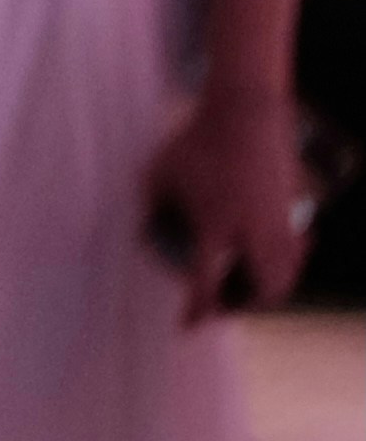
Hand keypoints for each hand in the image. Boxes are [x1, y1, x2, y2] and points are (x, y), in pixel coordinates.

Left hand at [142, 88, 309, 322]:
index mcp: (214, 226)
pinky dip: (286, 266)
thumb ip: (149, 206)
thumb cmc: (195, 142)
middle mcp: (251, 232)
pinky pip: (296, 253)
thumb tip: (144, 232)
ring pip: (283, 277)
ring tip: (240, 289)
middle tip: (217, 305)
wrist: (244, 113)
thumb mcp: (158, 172)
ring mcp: (277, 223)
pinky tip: (270, 262)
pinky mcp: (292, 213)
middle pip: (259, 290)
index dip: (197, 311)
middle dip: (239, 306)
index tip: (187, 326)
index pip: (206, 283)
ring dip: (264, 291)